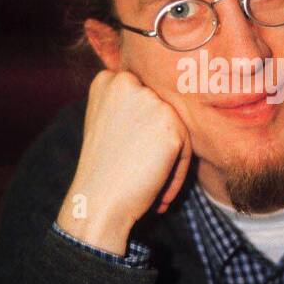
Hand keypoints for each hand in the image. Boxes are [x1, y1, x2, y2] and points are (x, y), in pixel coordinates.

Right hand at [56, 70, 192, 253]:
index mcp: (108, 80)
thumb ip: (129, 105)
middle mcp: (128, 83)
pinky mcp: (171, 125)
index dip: (142, 133)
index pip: (143, 99)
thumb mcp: (105, 123)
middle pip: (161, 113)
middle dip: (157, 146)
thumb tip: (161, 103)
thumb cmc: (102, 170)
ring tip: (152, 189)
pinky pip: (186, 151)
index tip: (132, 158)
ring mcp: (150, 102)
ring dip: (170, 162)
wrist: (97, 203)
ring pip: (177, 130)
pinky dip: (176, 176)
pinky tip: (159, 196)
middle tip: (142, 177)